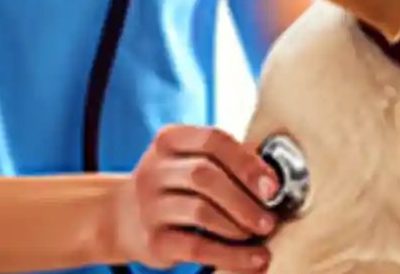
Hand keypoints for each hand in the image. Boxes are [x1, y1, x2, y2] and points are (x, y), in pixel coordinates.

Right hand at [106, 125, 279, 272]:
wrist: (123, 218)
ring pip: (201, 211)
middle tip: (270, 218)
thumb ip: (228, 160)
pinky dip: (232, 256)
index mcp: (170, 140)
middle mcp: (154, 169)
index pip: (212, 140)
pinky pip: (197, 248)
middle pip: (204, 175)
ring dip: (239, 225)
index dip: (247, 162)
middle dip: (244, 198)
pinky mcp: (153, 241)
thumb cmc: (175, 185)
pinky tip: (255, 260)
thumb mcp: (190, 160)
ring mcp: (149, 205)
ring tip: (261, 235)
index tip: (273, 185)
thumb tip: (276, 176)